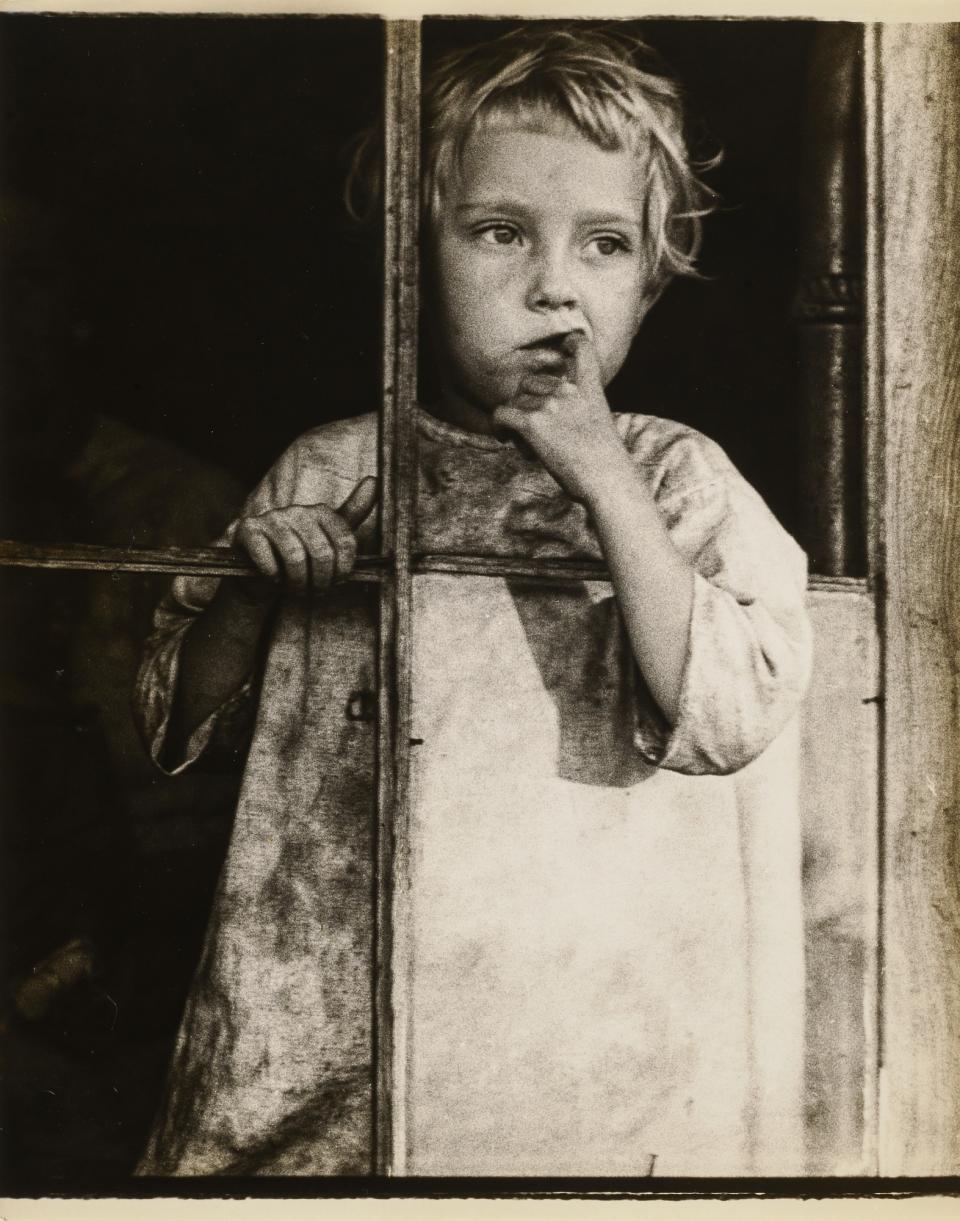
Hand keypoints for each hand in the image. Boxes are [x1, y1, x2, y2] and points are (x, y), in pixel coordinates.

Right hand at [231, 476, 377, 599]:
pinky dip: (273, 577)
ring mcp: (272, 518)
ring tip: (296, 589)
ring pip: (295, 558)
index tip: (335, 582)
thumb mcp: (329, 538)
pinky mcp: (249, 531)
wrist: (258, 572)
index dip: (343, 571)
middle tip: (314, 591)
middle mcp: (298, 511)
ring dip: (297, 583)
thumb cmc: (299, 558)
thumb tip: (375, 480)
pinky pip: (268, 560)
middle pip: (322, 553)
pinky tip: (273, 579)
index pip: (345, 543)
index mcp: (321, 512)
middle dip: (320, 581)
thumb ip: (353, 515)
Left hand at [491, 333, 632, 504]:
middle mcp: (568, 390)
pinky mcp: (532, 423)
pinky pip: (501, 414)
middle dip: (528, 402)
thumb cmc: (606, 461)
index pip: (582, 349)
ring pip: (516, 401)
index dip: (570, 343)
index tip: (563, 348)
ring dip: (516, 419)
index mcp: (590, 388)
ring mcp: (549, 405)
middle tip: (536, 428)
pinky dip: (500, 427)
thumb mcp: (600, 422)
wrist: (607, 479)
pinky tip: (506, 438)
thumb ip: (581, 407)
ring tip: (527, 442)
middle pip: (532, 381)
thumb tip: (554, 414)